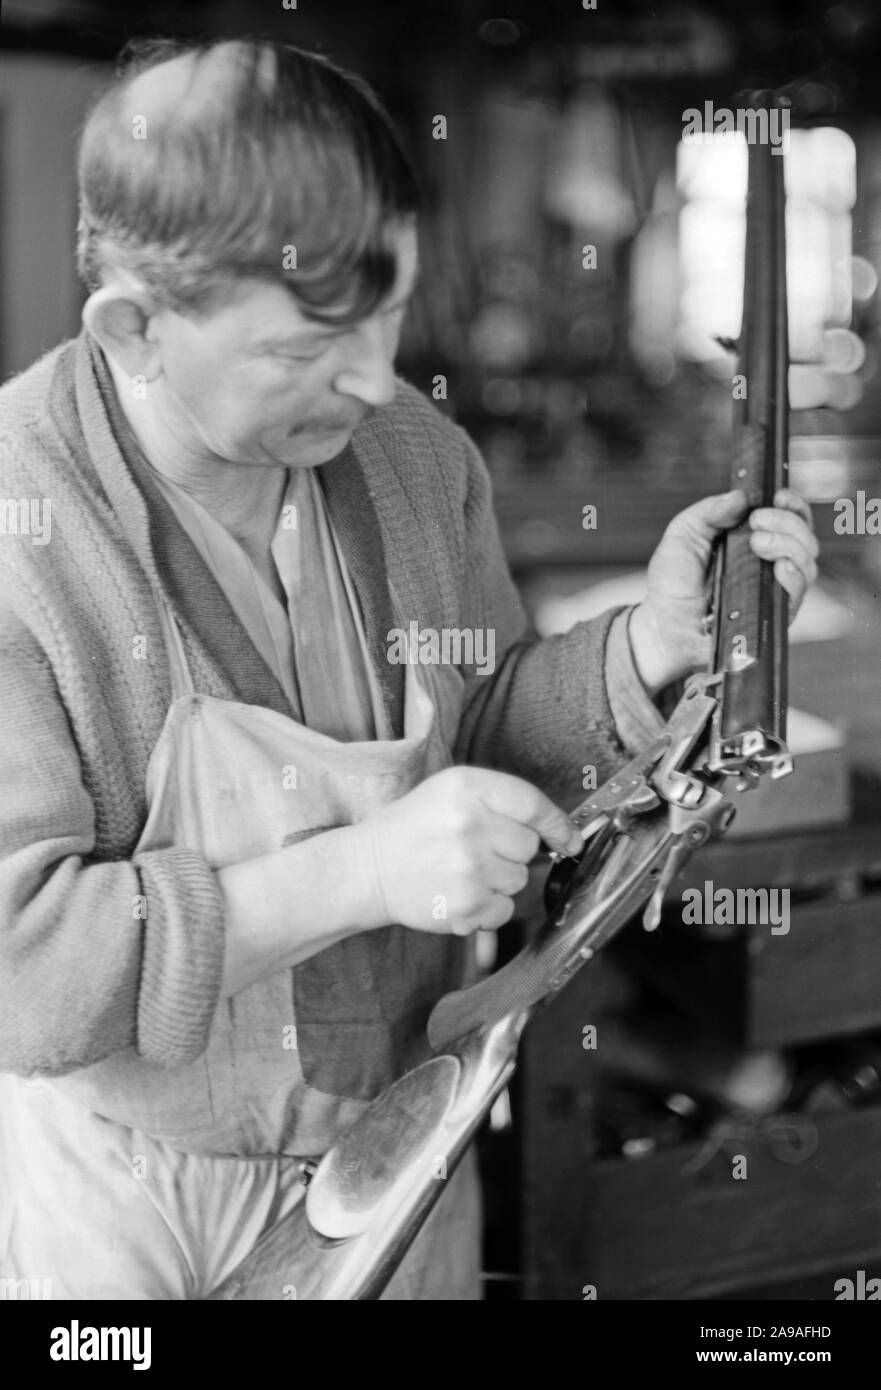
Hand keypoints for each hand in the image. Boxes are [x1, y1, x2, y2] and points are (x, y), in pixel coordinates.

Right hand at [357, 766, 583, 935]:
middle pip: (528, 847)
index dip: (558, 824)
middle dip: (511, 852)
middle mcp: (469, 825)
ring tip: (462, 872)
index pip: (532, 805)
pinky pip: (504, 910)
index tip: (569, 839)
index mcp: (467, 787)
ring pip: (519, 880)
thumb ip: (502, 802)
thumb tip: (561, 831)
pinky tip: (459, 893)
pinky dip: (488, 908)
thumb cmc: (416, 827)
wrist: (369, 869)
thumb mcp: (452, 791)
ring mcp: (468, 868)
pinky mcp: (465, 906)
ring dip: (500, 881)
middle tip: (476, 850)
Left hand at [628, 487, 817, 694]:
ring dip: (789, 544)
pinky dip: (794, 576)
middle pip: (804, 536)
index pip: (789, 517)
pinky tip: (780, 567)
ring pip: (806, 562)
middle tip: (758, 521)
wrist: (663, 624)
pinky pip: (797, 594)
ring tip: (758, 542)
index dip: (792, 504)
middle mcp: (770, 563)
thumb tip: (742, 496)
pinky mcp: (773, 616)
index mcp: (753, 539)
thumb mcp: (683, 534)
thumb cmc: (672, 581)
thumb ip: (710, 511)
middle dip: (787, 521)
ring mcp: (774, 589)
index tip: (779, 496)